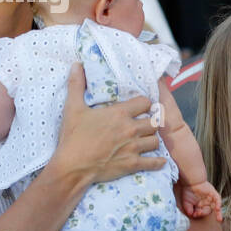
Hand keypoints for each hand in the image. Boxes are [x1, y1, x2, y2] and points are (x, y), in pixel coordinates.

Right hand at [53, 63, 164, 185]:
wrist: (72, 166)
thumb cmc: (72, 137)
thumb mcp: (73, 108)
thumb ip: (76, 85)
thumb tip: (76, 65)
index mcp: (119, 113)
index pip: (145, 102)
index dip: (144, 104)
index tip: (140, 108)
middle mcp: (130, 129)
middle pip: (154, 122)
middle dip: (150, 122)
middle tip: (144, 125)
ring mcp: (133, 147)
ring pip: (156, 140)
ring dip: (152, 140)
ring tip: (146, 141)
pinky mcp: (133, 164)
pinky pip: (154, 162)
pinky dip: (158, 162)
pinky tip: (159, 161)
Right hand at [181, 180, 223, 220]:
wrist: (191, 181)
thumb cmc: (188, 191)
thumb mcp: (187, 202)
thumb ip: (189, 209)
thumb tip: (191, 215)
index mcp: (201, 205)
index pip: (202, 212)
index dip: (199, 214)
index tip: (195, 214)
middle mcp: (207, 203)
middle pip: (209, 211)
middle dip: (207, 214)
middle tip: (203, 214)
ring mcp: (211, 198)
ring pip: (216, 207)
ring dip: (218, 213)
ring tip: (219, 219)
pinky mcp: (214, 194)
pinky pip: (218, 200)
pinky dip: (218, 204)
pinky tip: (218, 208)